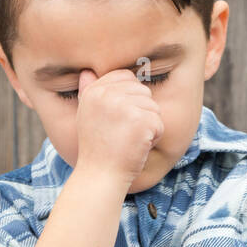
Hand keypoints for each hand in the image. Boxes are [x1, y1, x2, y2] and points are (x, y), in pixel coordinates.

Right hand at [72, 67, 163, 186]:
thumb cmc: (97, 148)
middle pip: (143, 91)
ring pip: (154, 107)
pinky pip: (160, 124)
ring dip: (148, 126)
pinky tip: (137, 147)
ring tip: (129, 140)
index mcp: (94, 91)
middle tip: (124, 133)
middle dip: (141, 113)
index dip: (131, 97)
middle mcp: (107, 95)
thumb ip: (89, 92)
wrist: (100, 175)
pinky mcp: (141, 120)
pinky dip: (154, 138)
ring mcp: (124, 107)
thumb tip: (87, 71)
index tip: (120, 118)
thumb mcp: (86, 115)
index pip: (126, 77)